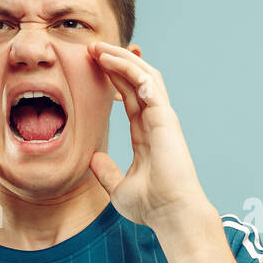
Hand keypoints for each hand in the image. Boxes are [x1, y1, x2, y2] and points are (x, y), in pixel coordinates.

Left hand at [87, 42, 210, 232]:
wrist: (171, 214)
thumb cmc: (151, 206)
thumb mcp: (119, 187)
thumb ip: (107, 172)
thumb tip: (93, 159)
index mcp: (146, 133)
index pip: (128, 95)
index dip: (112, 77)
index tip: (92, 65)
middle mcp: (155, 121)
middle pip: (136, 79)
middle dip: (115, 60)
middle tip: (92, 48)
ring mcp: (162, 118)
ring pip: (144, 76)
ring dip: (122, 59)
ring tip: (99, 48)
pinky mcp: (166, 119)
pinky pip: (150, 85)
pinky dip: (134, 70)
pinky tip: (113, 60)